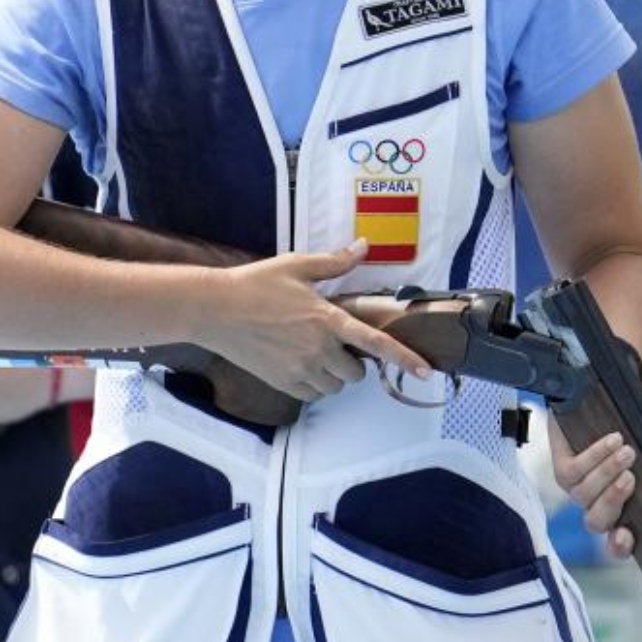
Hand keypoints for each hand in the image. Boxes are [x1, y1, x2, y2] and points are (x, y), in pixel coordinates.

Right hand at [194, 241, 429, 401]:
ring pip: (335, 387)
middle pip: (355, 373)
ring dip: (333, 376)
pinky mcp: (282, 382)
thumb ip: (335, 261)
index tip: (426, 372)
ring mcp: (300, 369)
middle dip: (352, 362)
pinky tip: (299, 364)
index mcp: (327, 319)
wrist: (215, 309)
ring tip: (315, 354)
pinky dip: (313, 385)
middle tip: (334, 345)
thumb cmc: (254, 284)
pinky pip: (312, 394)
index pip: (375, 342)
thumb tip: (363, 246)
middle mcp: (318, 349)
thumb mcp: (297, 266)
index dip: (404, 358)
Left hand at [550, 420, 641, 559]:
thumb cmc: (634, 433)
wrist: (600, 401)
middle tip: (631, 478)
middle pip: (596, 522)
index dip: (619, 547)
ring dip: (605, 473)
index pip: (617, 544)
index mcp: (622, 512)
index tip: (627, 537)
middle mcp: (597, 504)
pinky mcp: (562, 469)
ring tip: (627, 452)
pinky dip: (593, 456)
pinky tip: (612, 441)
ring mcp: (576, 489)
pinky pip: (572, 472)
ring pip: (584, 495)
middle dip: (613, 501)